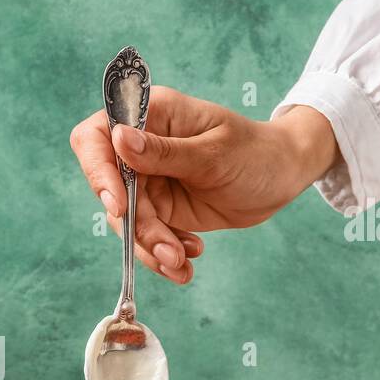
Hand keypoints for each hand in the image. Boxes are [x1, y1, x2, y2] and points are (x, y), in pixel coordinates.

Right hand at [70, 88, 338, 282]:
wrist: (282, 178)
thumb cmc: (256, 152)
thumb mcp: (213, 153)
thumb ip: (164, 151)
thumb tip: (118, 138)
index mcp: (151, 117)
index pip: (97, 137)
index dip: (97, 170)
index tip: (118, 205)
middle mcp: (140, 148)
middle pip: (111, 191)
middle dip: (138, 226)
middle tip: (168, 249)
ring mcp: (148, 181)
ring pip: (127, 222)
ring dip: (152, 247)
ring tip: (182, 263)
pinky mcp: (159, 210)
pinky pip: (147, 238)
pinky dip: (164, 254)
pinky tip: (190, 257)